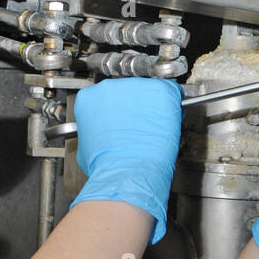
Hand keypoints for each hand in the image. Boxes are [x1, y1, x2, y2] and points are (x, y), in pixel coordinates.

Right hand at [69, 76, 182, 244]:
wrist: (126, 172)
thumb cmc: (107, 165)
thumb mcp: (87, 148)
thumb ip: (93, 132)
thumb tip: (100, 134)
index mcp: (89, 99)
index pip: (103, 98)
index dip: (115, 110)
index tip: (121, 120)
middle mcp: (109, 87)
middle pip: (125, 90)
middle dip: (133, 106)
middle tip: (138, 126)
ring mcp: (135, 86)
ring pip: (147, 90)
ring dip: (151, 106)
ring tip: (152, 129)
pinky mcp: (159, 90)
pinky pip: (169, 92)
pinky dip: (171, 105)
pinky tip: (166, 122)